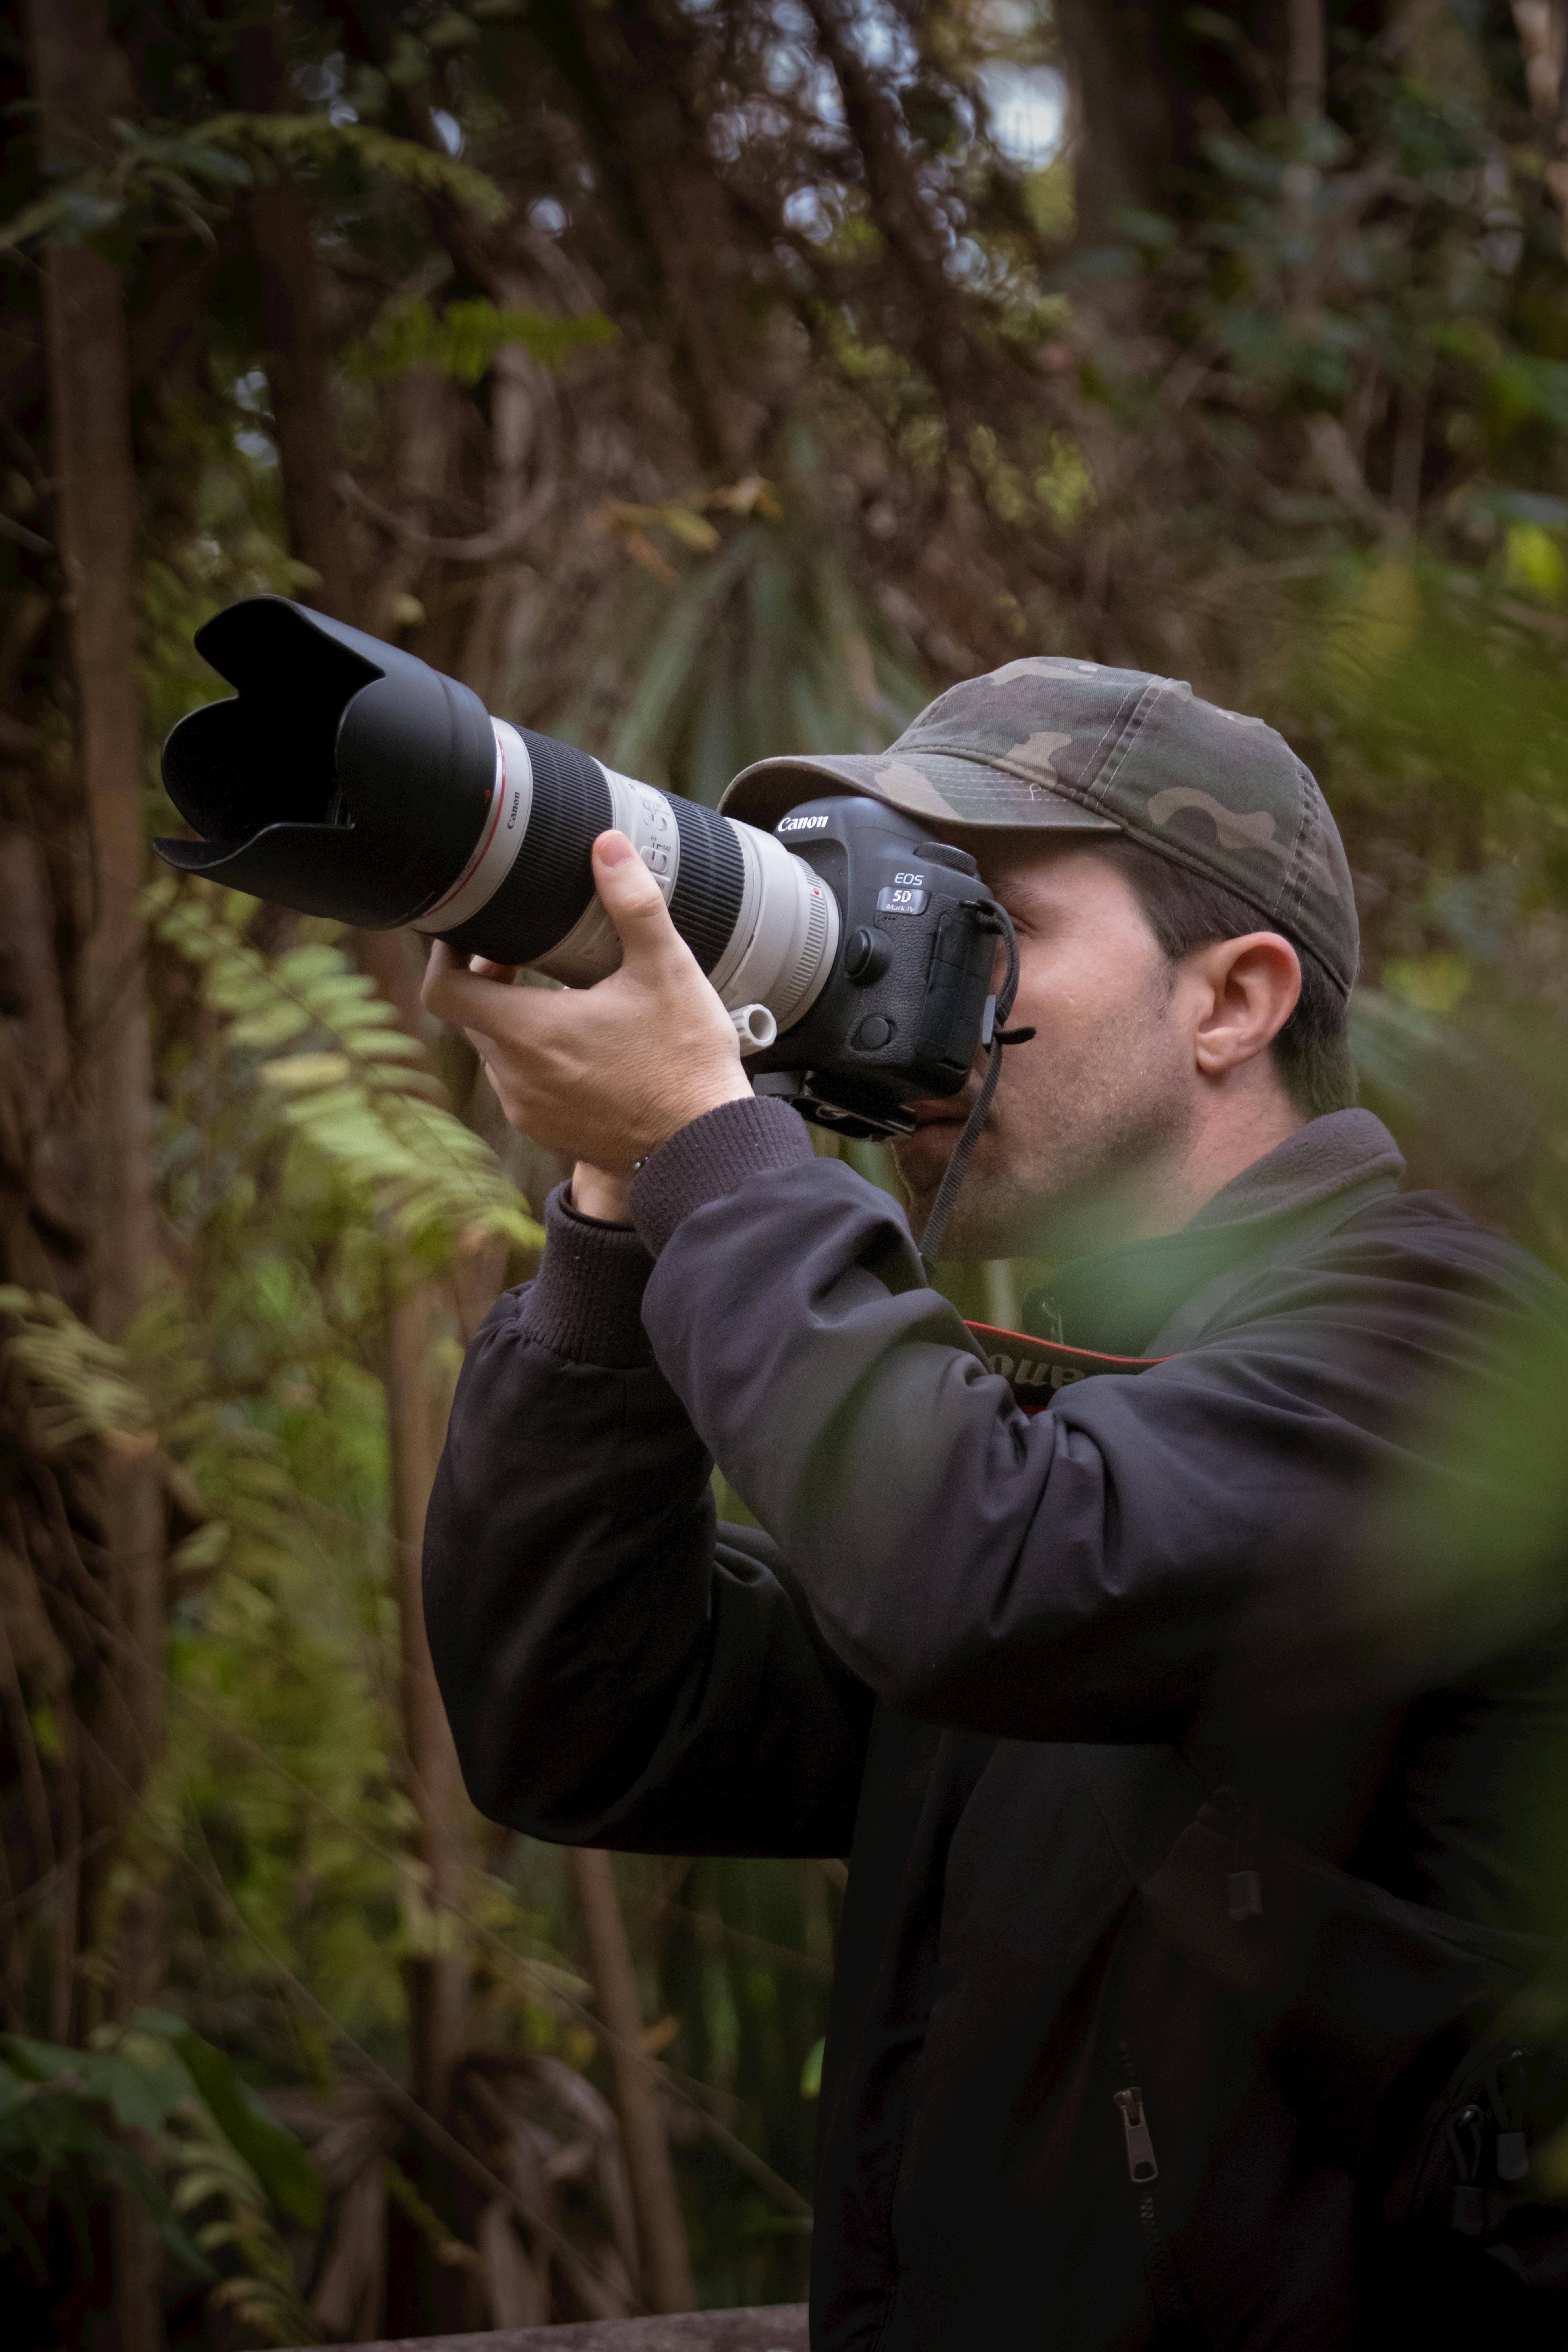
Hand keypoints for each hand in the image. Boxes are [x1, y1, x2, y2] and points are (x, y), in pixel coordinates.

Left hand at [421, 831, 751, 1173]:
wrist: (703, 1145)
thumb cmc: (685, 1060)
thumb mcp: (666, 970)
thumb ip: (633, 903)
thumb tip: (608, 846)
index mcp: (529, 1032)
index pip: (443, 990)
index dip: (445, 955)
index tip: (467, 934)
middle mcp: (516, 1076)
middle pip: (471, 1016)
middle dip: (488, 981)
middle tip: (521, 952)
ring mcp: (528, 1109)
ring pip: (496, 1052)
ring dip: (514, 1021)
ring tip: (559, 998)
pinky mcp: (547, 1130)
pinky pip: (521, 1085)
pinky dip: (536, 1059)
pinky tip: (580, 1044)